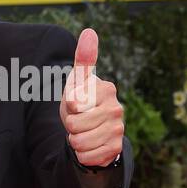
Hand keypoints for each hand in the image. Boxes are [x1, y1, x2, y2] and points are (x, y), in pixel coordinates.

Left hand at [60, 28, 123, 166]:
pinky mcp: (116, 148)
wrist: (91, 130)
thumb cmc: (81, 102)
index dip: (68, 106)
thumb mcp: (77, 82)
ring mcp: (118, 129)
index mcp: (106, 90)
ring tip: (83, 132)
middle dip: (70, 125)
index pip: (73, 103)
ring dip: (75, 140)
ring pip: (79, 142)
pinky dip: (82, 154)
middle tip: (78, 120)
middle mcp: (116, 108)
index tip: (76, 103)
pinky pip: (86, 156)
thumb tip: (89, 31)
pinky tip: (90, 145)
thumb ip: (83, 59)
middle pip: (74, 124)